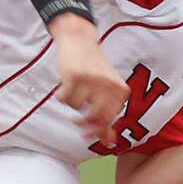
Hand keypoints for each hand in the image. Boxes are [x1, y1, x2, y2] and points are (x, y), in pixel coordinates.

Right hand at [48, 12, 130, 147]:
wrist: (80, 41)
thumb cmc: (94, 69)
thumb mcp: (107, 91)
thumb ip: (108, 116)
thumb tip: (110, 143)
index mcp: (120, 90)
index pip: (109, 119)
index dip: (98, 131)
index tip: (87, 135)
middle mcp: (107, 85)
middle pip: (94, 117)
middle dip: (83, 122)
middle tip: (76, 121)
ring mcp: (91, 80)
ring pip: (77, 107)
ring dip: (72, 102)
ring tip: (75, 90)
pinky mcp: (74, 76)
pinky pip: (65, 98)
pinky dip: (62, 96)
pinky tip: (65, 87)